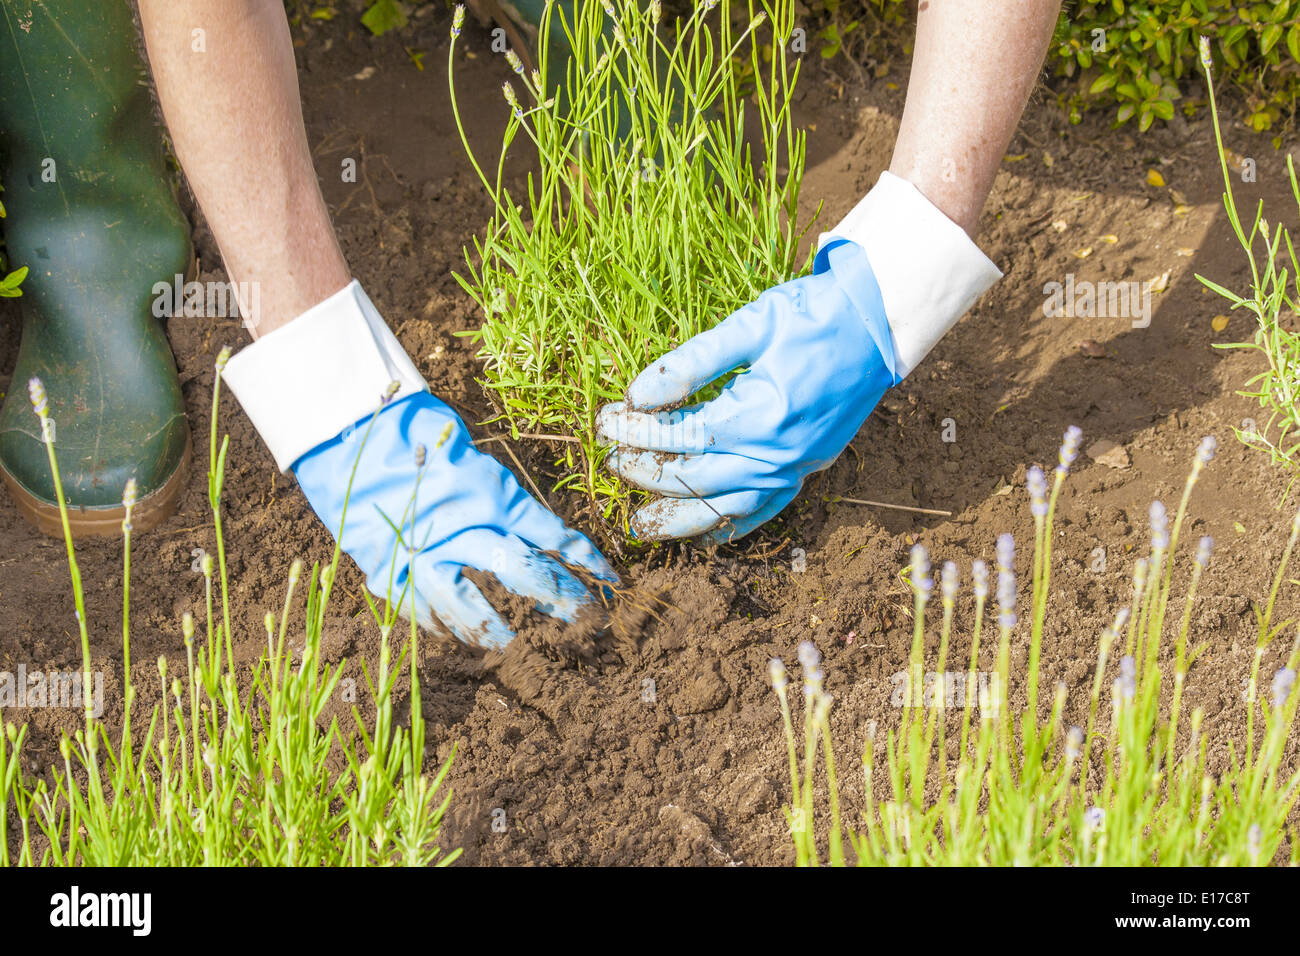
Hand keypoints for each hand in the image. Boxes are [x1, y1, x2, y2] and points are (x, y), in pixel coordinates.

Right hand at [294, 391, 615, 647]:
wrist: (348, 437)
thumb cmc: (416, 436)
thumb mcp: (473, 460)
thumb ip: (503, 501)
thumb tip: (539, 538)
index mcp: (492, 496)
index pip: (554, 536)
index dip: (587, 561)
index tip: (611, 580)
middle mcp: (466, 530)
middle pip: (526, 575)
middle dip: (562, 601)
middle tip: (585, 620)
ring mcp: (427, 558)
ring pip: (474, 609)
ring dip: (500, 630)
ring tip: (516, 643)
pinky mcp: (391, 575)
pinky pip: (427, 613)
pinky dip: (446, 625)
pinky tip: (460, 632)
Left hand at [596, 239, 900, 543]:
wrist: (878, 326)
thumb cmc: (814, 315)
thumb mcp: (751, 324)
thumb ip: (693, 362)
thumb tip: (637, 394)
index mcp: (761, 413)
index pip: (682, 436)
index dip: (637, 433)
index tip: (605, 422)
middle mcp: (778, 452)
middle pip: (696, 478)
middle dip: (646, 473)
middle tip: (609, 463)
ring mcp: (795, 467)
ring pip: (726, 508)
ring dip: (679, 520)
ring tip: (639, 526)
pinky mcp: (807, 470)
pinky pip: (764, 511)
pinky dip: (731, 527)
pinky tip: (702, 535)